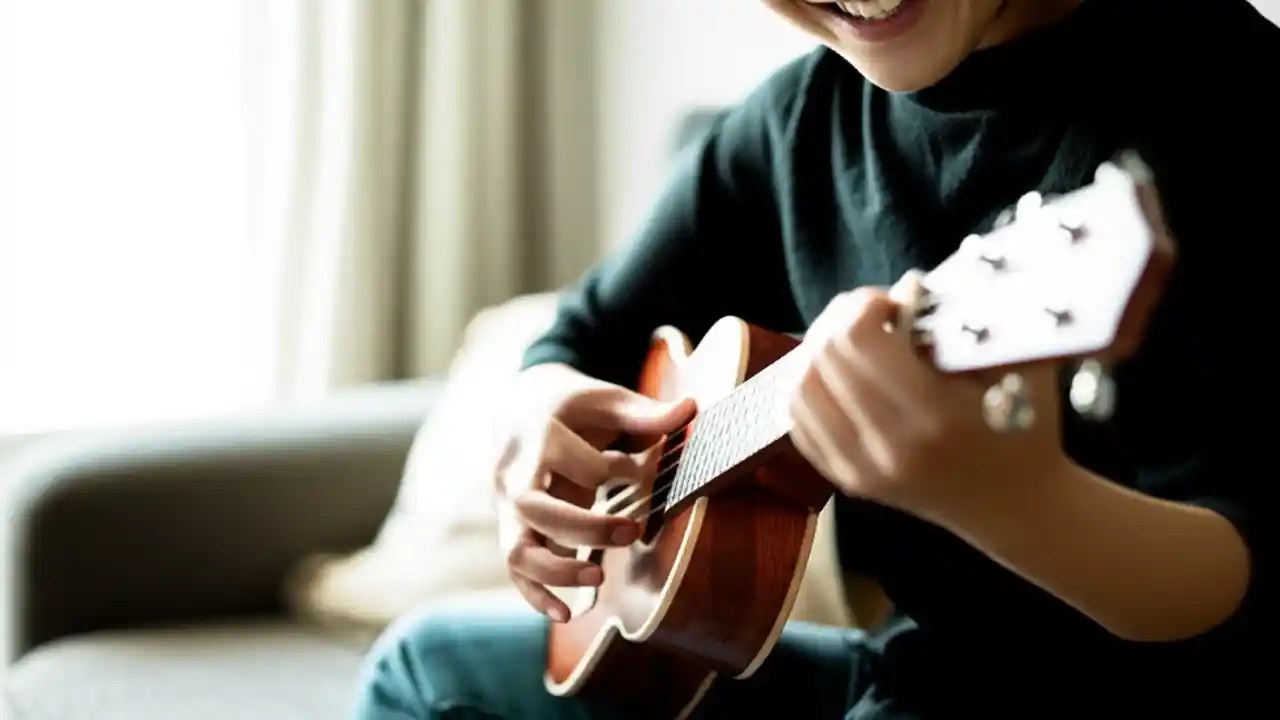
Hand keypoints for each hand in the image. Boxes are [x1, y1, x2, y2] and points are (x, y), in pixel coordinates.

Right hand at [493, 365, 694, 621]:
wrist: (519, 406)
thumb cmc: (572, 406)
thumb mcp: (606, 399)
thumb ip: (645, 412)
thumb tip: (691, 409)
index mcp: (538, 434)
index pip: (581, 464)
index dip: (619, 469)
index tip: (644, 465)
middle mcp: (513, 472)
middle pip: (536, 509)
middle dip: (587, 527)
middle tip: (632, 531)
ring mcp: (506, 506)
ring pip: (517, 549)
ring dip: (557, 570)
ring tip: (599, 578)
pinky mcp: (510, 529)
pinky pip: (515, 569)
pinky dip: (537, 596)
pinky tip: (566, 614)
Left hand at [788, 277, 1068, 523]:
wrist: (1014, 506)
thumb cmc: (1023, 430)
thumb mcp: (1017, 371)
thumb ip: (969, 326)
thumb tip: (910, 286)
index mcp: (933, 417)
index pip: (858, 340)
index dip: (866, 304)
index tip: (892, 300)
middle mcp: (888, 447)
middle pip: (823, 358)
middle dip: (841, 319)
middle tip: (870, 314)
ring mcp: (861, 469)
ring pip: (800, 389)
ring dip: (819, 351)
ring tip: (851, 341)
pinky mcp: (848, 481)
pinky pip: (800, 422)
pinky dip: (810, 387)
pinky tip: (837, 374)